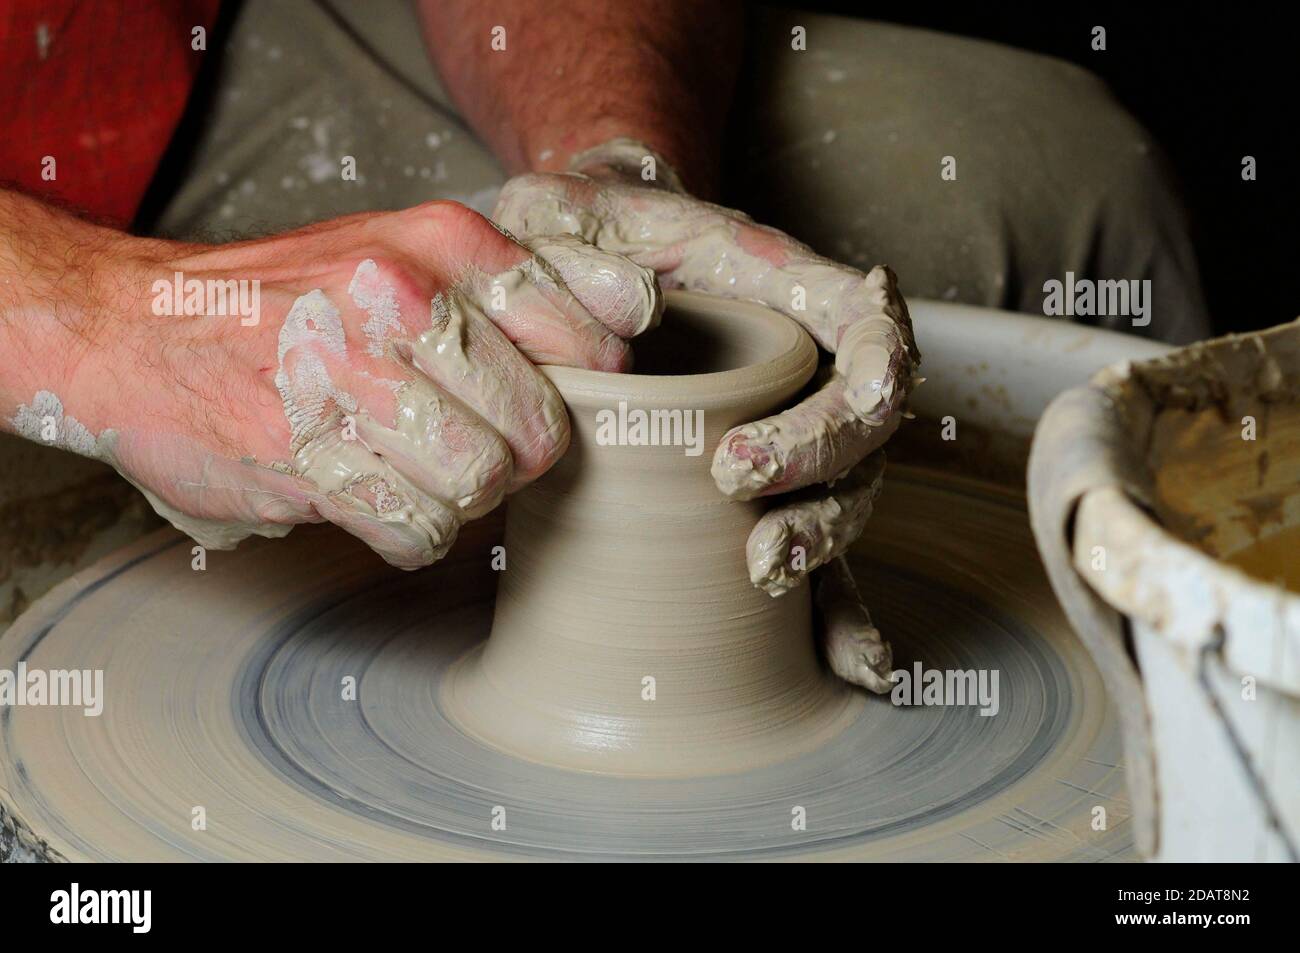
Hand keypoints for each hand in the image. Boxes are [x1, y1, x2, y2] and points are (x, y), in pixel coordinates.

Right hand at [12, 201, 659, 567]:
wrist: (132, 330)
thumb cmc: (287, 298)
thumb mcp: (400, 250)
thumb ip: (507, 284)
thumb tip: (631, 314)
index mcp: (441, 245)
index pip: (585, 337)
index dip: (585, 384)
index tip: (554, 393)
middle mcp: (403, 305)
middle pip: (538, 432)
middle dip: (517, 454)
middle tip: (470, 439)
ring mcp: (351, 384)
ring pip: (480, 488)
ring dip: (456, 496)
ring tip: (411, 464)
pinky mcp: (307, 463)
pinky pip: (418, 533)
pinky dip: (407, 531)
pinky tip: (373, 493)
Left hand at [493, 143, 919, 690]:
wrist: (593, 258)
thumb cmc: (594, 234)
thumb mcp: (573, 214)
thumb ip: (582, 243)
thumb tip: (635, 314)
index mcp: (792, 292)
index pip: (869, 332)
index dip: (866, 377)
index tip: (812, 415)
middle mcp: (813, 370)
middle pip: (868, 428)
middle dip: (820, 469)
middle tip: (740, 484)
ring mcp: (798, 437)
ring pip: (847, 495)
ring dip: (819, 539)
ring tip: (763, 567)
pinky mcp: (768, 493)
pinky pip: (822, 555)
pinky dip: (840, 611)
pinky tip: (857, 666)